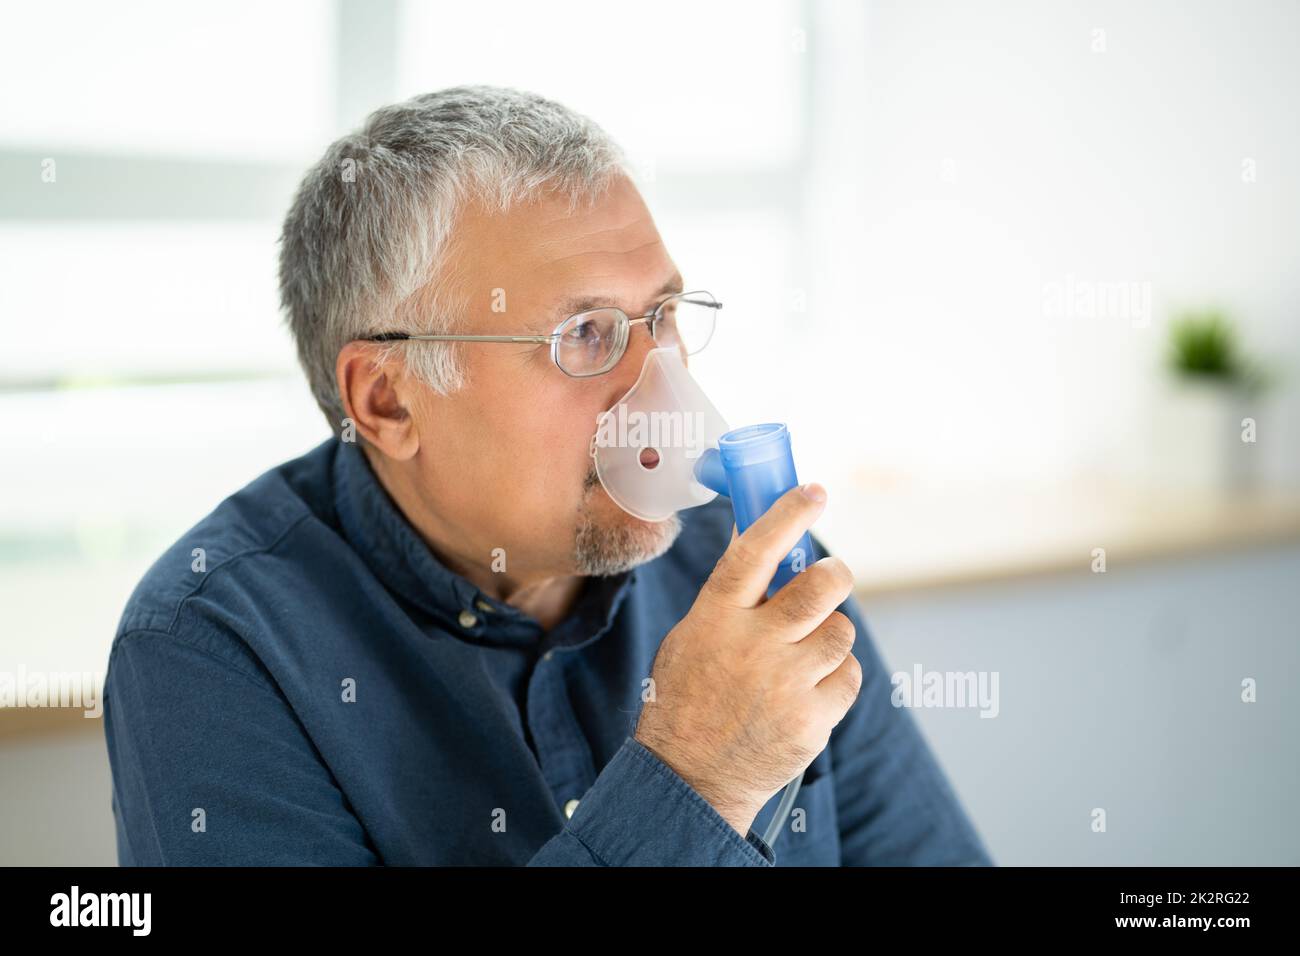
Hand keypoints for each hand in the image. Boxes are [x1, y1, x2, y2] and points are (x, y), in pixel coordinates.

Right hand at [633, 483, 861, 836]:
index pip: (755, 550)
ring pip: (840, 632)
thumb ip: (730, 595)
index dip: (787, 515)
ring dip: (829, 636)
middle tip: (831, 580)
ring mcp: (785, 683)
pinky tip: (807, 692)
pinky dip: (835, 679)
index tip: (813, 491)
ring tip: (804, 656)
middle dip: (835, 576)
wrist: (689, 777)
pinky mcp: (812, 719)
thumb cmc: (688, 699)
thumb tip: (757, 537)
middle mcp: (753, 645)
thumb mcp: (692, 636)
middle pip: (821, 586)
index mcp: (715, 617)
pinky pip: (848, 676)